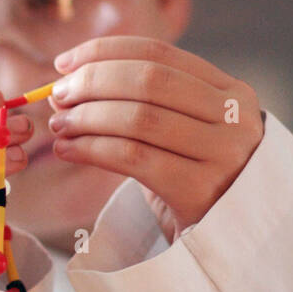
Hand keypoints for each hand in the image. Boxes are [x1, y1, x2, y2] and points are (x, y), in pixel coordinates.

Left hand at [47, 36, 263, 242]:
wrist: (223, 239)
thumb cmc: (189, 179)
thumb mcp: (175, 132)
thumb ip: (131, 103)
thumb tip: (65, 86)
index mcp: (230, 91)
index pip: (159, 53)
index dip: (104, 52)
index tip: (64, 62)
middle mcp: (234, 117)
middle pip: (148, 80)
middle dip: (93, 82)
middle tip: (58, 96)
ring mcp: (223, 154)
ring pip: (139, 119)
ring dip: (87, 117)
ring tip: (59, 125)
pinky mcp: (201, 191)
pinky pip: (133, 158)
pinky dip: (91, 149)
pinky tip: (67, 150)